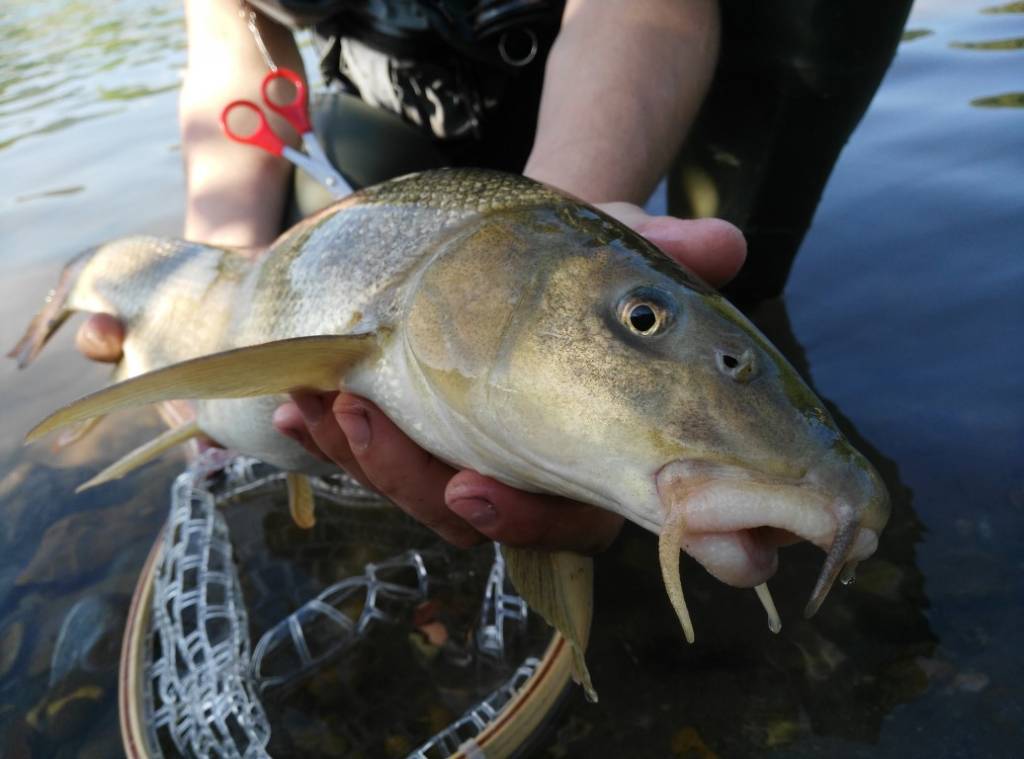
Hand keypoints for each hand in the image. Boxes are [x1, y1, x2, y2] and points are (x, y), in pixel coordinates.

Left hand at [272, 205, 746, 551]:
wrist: (525, 253)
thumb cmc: (581, 266)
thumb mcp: (617, 252)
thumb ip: (664, 258)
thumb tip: (726, 246)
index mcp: (590, 456)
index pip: (566, 520)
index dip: (520, 519)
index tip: (473, 487)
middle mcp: (527, 473)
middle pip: (468, 515)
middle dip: (409, 480)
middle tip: (364, 421)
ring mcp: (465, 455)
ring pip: (410, 490)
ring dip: (358, 454)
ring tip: (316, 402)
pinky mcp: (415, 434)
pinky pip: (373, 454)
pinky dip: (331, 434)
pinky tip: (298, 402)